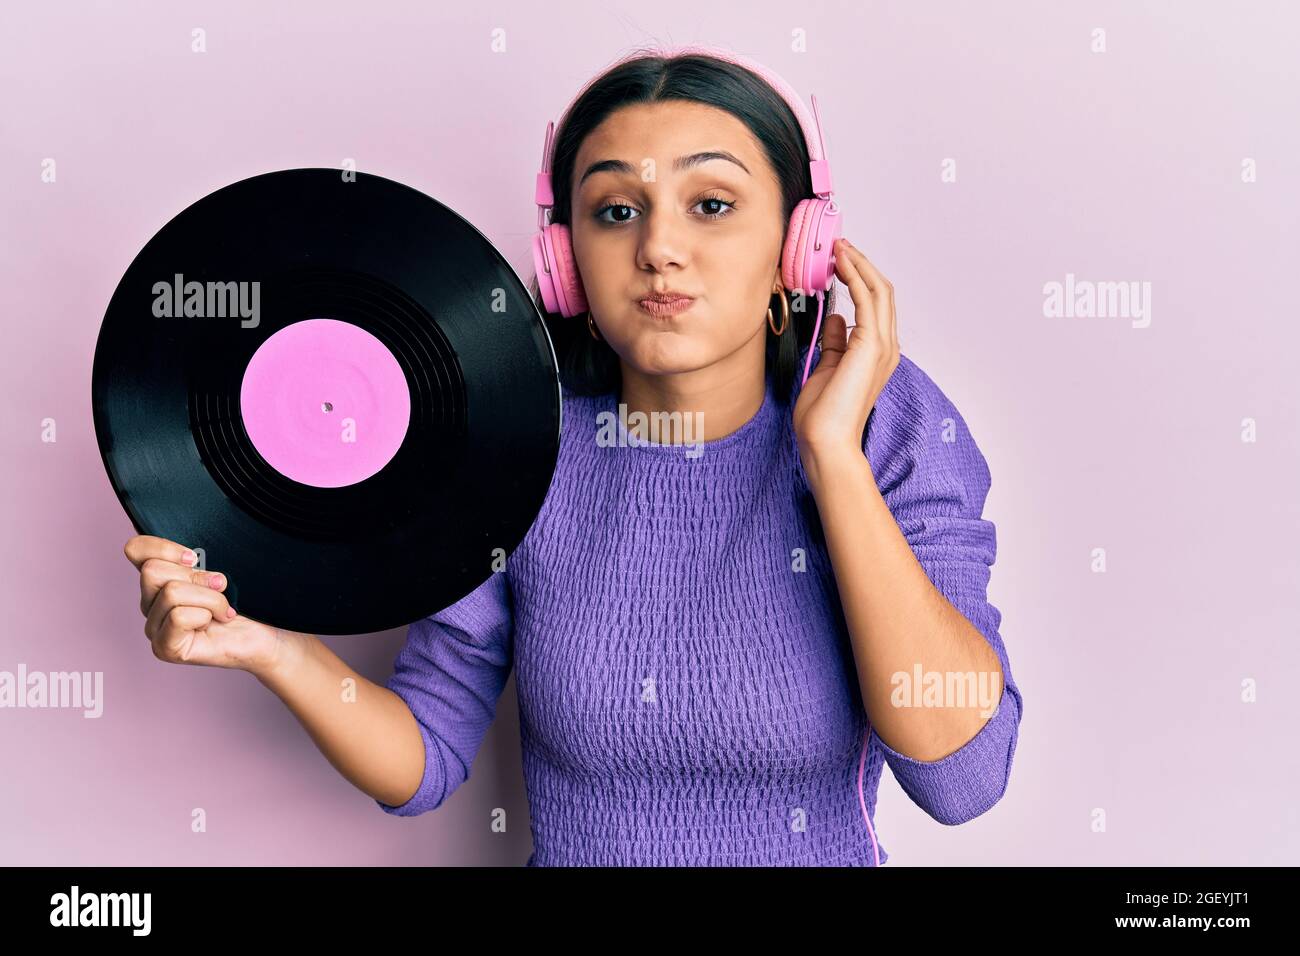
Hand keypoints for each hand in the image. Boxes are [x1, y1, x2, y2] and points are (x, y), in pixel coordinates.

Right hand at [123, 535, 309, 678]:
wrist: (264, 633)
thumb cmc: (243, 601)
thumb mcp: (215, 572)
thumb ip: (192, 562)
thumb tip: (189, 557)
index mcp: (158, 581)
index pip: (135, 549)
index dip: (163, 547)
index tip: (194, 557)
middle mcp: (149, 604)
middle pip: (153, 571)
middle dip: (196, 576)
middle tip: (220, 586)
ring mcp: (154, 629)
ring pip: (171, 592)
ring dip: (210, 597)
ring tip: (224, 608)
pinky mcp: (165, 648)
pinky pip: (179, 616)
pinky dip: (207, 614)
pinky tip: (217, 622)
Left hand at [792, 237, 899, 461]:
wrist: (827, 441)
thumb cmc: (824, 416)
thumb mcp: (826, 368)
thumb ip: (834, 343)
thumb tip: (836, 318)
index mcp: (877, 352)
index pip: (875, 304)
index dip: (859, 278)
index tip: (838, 261)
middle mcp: (886, 346)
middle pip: (882, 291)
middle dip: (861, 264)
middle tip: (839, 245)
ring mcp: (882, 345)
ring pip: (879, 290)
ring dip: (858, 264)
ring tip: (839, 247)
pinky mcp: (870, 346)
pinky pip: (867, 300)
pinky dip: (855, 276)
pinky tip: (840, 264)